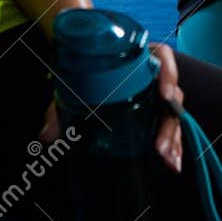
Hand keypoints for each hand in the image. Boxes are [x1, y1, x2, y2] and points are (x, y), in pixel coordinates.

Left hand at [38, 43, 184, 172]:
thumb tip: (47, 135)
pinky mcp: (154, 113)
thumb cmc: (80, 78)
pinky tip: (172, 164)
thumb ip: (58, 111)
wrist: (80, 77)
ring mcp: (156, 94)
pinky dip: (173, 146)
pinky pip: (170, 127)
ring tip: (169, 162)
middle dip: (169, 123)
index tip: (164, 94)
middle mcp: (152, 74)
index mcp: (136, 57)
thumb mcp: (69, 90)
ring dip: (173, 139)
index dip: (168, 72)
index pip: (161, 56)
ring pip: (173, 114)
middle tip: (160, 147)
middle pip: (172, 93)